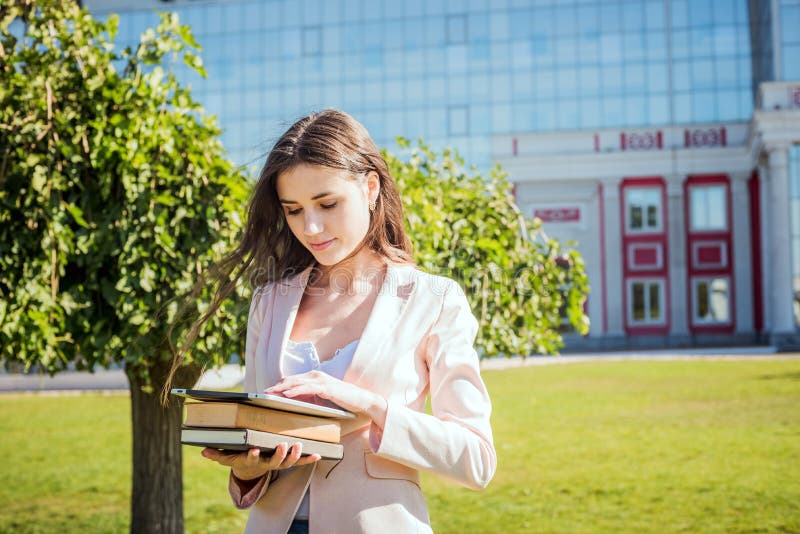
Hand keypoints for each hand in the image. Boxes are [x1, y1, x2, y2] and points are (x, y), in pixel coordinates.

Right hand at [201, 442, 320, 480]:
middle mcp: (266, 463)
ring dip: (294, 455)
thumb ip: (217, 454)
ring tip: (299, 445)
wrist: (251, 471)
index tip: (253, 449)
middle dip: (279, 454)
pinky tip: (317, 454)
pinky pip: (299, 463)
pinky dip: (308, 459)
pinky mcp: (287, 462)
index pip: (252, 458)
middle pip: (274, 462)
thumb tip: (204, 451)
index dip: (253, 455)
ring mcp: (278, 463)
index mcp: (253, 460)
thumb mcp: (227, 458)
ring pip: (288, 462)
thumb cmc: (240, 459)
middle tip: (282, 445)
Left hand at [266, 371, 387, 427]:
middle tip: (263, 393)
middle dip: (276, 386)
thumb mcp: (322, 400)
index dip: (279, 386)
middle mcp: (316, 376)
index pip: (292, 380)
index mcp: (314, 378)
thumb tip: (292, 404)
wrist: (362, 402)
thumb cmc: (342, 402)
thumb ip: (309, 399)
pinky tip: (286, 394)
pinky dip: (295, 390)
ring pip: (297, 382)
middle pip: (291, 380)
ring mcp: (321, 380)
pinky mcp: (326, 387)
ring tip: (270, 393)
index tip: (266, 393)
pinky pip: (307, 388)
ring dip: (282, 388)